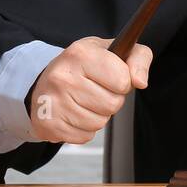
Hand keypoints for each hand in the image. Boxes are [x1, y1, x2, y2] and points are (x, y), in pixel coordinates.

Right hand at [27, 36, 152, 144]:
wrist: (46, 81)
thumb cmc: (84, 66)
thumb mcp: (114, 51)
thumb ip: (139, 58)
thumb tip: (140, 81)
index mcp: (80, 54)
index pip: (123, 80)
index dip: (124, 82)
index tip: (113, 77)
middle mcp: (62, 76)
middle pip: (113, 104)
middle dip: (111, 100)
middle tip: (97, 90)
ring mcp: (52, 102)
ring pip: (99, 123)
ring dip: (98, 115)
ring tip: (84, 101)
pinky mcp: (48, 124)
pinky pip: (84, 136)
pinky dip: (84, 129)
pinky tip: (74, 113)